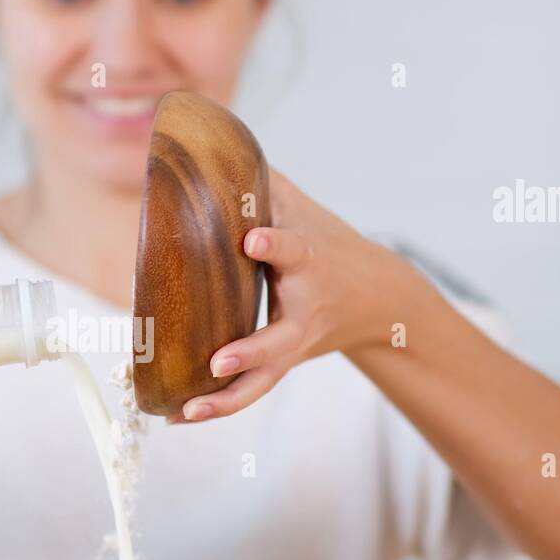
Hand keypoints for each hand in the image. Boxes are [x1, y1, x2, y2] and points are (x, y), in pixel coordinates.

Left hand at [175, 168, 432, 421]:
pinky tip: (179, 417)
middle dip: (251, 352)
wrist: (380, 300)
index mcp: (309, 263)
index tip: (251, 238)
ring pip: (264, 379)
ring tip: (189, 410)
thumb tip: (209, 142)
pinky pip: (251, 391)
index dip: (274, 245)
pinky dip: (217, 406)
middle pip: (280, 339)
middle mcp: (305, 311)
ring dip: (226, 398)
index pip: (293, 250)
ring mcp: (296, 344)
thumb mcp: (302, 210)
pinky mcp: (285, 365)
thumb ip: (260, 182)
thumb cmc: (328, 243)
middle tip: (219, 361)